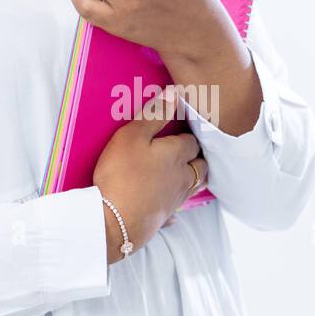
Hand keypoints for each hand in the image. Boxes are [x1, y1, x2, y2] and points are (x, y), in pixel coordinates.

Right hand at [94, 86, 208, 261]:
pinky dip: (175, 203)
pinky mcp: (162, 218)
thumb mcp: (132, 135)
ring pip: (193, 187)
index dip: (189, 132)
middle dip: (198, 156)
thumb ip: (155, 114)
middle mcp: (182, 178)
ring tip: (186, 170)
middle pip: (200, 166)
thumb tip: (175, 93)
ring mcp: (174, 201)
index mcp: (177, 155)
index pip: (193, 141)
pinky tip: (169, 203)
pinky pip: (175, 209)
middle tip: (190, 148)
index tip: (183, 127)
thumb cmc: (121, 174)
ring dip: (193, 177)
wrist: (113, 221)